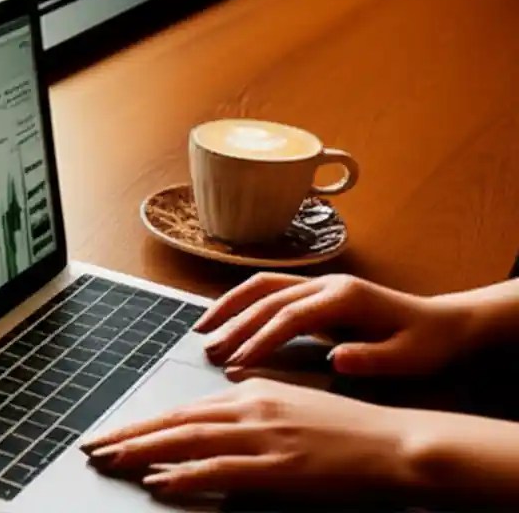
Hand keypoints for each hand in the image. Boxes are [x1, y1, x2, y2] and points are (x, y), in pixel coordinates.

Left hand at [80, 378, 418, 500]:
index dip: (144, 423)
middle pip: (175, 421)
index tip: (113, 433)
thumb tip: (214, 416)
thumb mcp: (290, 407)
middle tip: (92, 446)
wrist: (395, 445)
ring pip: (186, 441)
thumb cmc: (347, 432)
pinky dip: (184, 475)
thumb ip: (250, 409)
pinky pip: (218, 470)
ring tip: (109, 460)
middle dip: (129, 435)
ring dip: (142, 451)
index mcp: (251, 393)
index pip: (184, 409)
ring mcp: (263, 437)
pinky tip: (158, 481)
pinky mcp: (278, 467)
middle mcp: (250, 408)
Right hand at [195, 272, 469, 375]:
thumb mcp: (409, 359)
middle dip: (235, 325)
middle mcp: (327, 283)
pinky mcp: (315, 291)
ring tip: (202, 330)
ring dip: (229, 305)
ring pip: (262, 286)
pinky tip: (224, 317)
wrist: (444, 323)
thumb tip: (336, 358)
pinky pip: (269, 289)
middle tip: (209, 352)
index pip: (290, 315)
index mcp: (345, 297)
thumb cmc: (426, 344)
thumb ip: (372, 358)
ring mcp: (319, 283)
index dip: (261, 339)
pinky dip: (241, 301)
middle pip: (268, 298)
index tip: (237, 363)